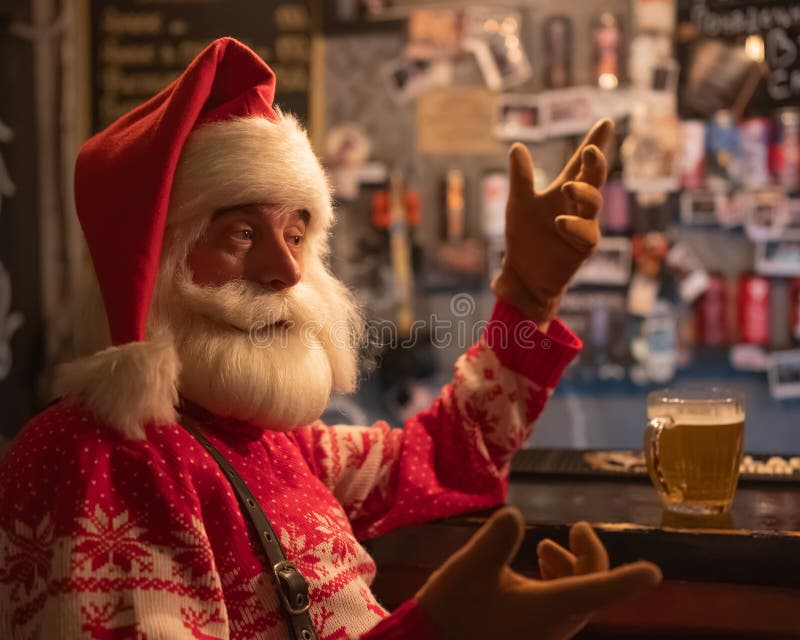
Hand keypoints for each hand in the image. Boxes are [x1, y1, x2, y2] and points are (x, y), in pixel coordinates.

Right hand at [416, 507, 660, 639]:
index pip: (599, 589)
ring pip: (576, 599)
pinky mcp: (529, 633)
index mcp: (548, 608)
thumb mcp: (471, 567)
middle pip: (591, 589)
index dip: (627, 579)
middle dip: (588, 556)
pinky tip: (534, 568)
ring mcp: (543, 632)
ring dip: (570, 568)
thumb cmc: (454, 609)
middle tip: (578, 528)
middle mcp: (554, 624)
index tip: (653, 572)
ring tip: (547, 546)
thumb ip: (497, 539)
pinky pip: (560, 607)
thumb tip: (516, 516)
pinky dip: (556, 582)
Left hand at [492, 119, 614, 322]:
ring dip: (583, 193)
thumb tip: (517, 146)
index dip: (594, 142)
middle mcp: (578, 204)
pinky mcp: (584, 246)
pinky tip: (560, 222)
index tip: (606, 122)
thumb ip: (521, 177)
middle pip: (594, 178)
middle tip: (591, 150)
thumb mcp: (520, 203)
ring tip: (567, 186)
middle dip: (596, 163)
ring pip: (594, 202)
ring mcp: (585, 224)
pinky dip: (574, 225)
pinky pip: (586, 232)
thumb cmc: (524, 237)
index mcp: (565, 190)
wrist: (524, 274)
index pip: (580, 163)